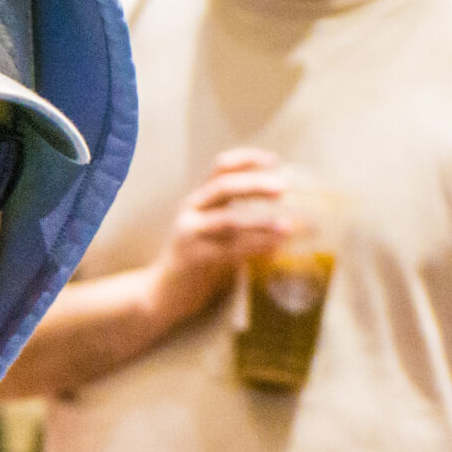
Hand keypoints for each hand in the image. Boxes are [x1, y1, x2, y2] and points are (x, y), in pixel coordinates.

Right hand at [147, 148, 292, 325]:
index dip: (247, 159)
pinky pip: (229, 250)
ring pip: (228, 220)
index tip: (274, 160)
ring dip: (260, 221)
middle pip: (224, 186)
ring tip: (287, 226)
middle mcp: (192, 210)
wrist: (164, 292)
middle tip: (284, 189)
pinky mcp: (194, 258)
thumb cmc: (198, 260)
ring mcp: (191, 233)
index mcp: (199, 199)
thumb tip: (287, 216)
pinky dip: (255, 247)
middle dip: (255, 185)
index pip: (221, 167)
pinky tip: (275, 248)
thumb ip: (238, 219)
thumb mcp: (214, 231)